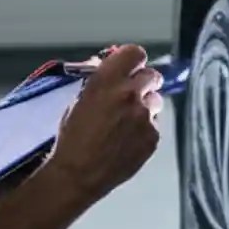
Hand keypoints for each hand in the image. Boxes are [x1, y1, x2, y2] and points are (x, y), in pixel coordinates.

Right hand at [44, 44, 163, 201]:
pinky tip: (128, 139)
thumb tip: (110, 67)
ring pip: (156, 100)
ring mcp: (145, 116)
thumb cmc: (72, 137)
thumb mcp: (78, 100)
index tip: (128, 68)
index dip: (133, 61)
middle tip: (131, 94)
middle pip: (152, 75)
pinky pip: (154, 124)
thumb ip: (99, 81)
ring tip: (127, 122)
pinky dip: (144, 129)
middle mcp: (130, 93)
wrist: (78, 174)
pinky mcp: (153, 136)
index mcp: (107, 80)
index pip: (136, 53)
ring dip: (145, 106)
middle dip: (143, 82)